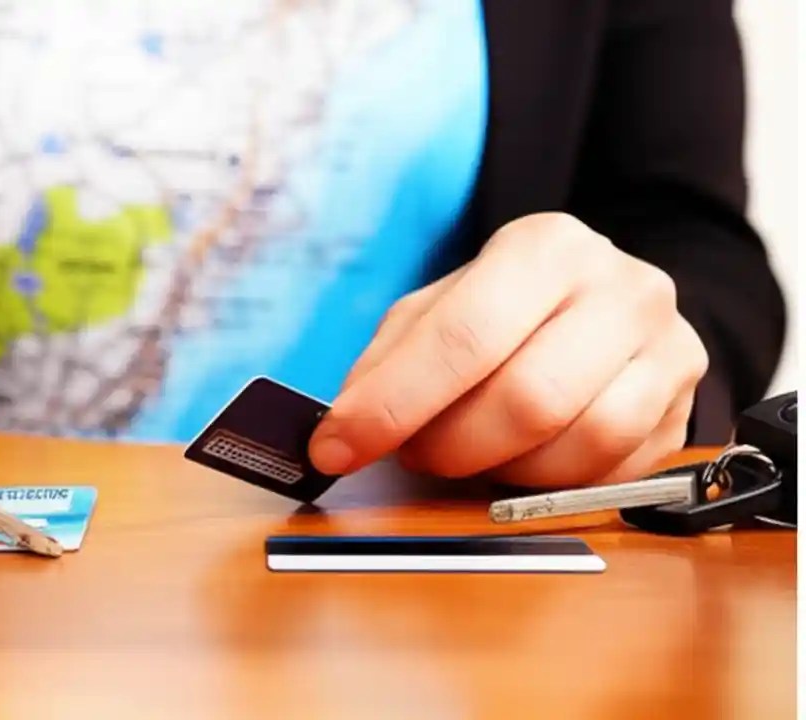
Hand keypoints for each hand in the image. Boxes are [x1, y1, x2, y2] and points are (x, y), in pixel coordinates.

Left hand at [309, 212, 708, 488]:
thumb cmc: (505, 312)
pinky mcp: (683, 411)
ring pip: (579, 442)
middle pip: (528, 397)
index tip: (338, 446)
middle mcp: (622, 289)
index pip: (465, 335)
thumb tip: (342, 430)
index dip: (394, 402)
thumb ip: (388, 363)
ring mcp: (668, 350)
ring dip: (501, 469)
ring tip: (468, 452)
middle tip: (413, 453)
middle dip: (449, 445)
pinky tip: (520, 461)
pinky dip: (549, 486)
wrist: (605, 308)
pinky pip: (611, 476)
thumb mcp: (435, 312)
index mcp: (547, 247)